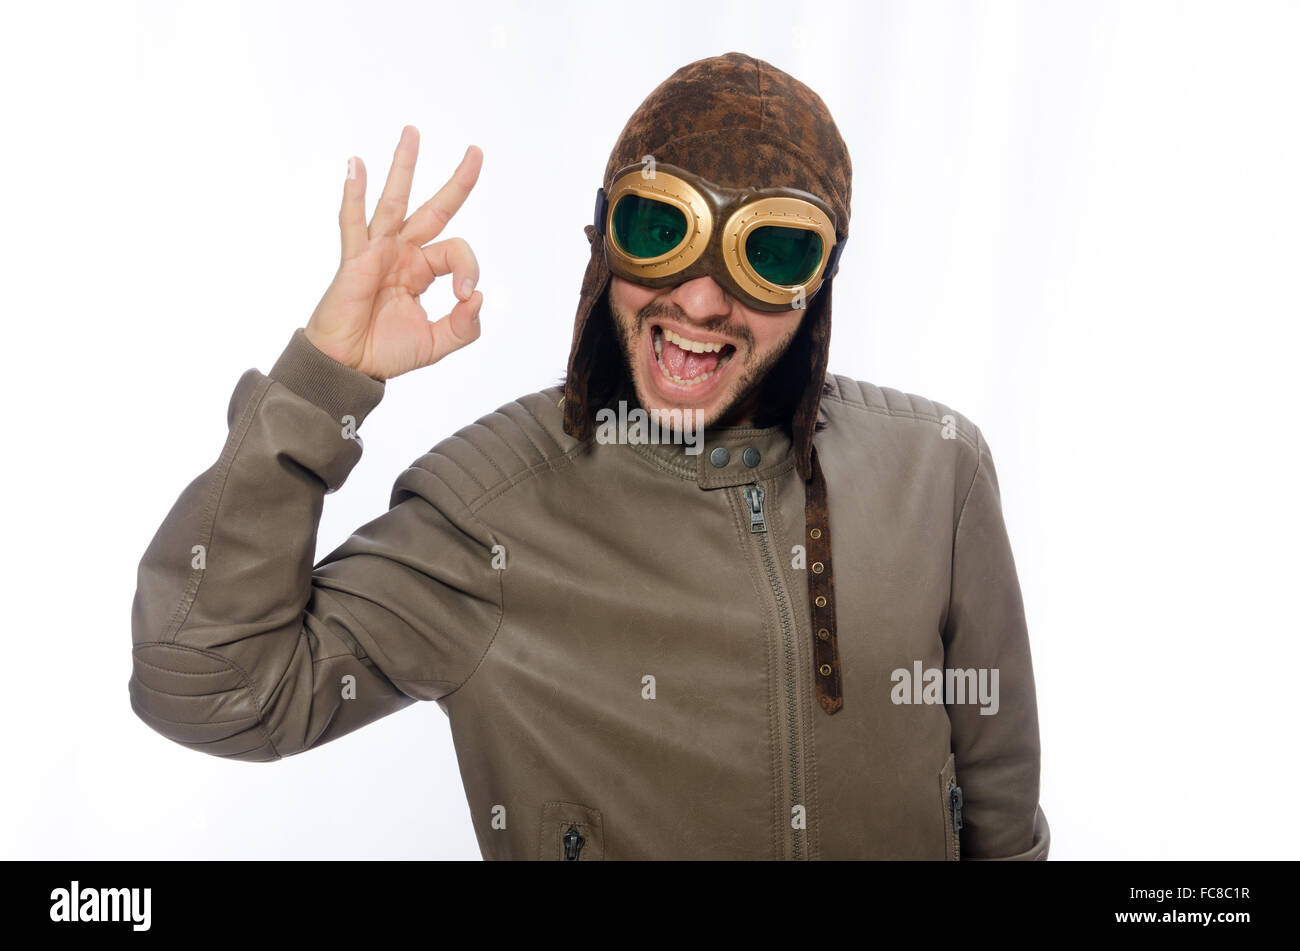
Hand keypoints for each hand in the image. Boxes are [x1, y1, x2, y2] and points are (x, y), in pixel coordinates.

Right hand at [304, 126, 483, 379]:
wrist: (350, 367)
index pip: (456, 252)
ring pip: (394, 201)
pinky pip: (352, 221)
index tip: (464, 296)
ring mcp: (378, 251)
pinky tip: (355, 164)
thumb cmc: (386, 352)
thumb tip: (477, 297)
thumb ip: (465, 326)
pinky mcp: (354, 258)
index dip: (469, 268)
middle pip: (434, 209)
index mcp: (422, 269)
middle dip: (457, 181)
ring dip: (404, 166)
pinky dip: (353, 192)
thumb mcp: (438, 342)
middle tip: (476, 151)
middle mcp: (402, 253)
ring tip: (413, 132)